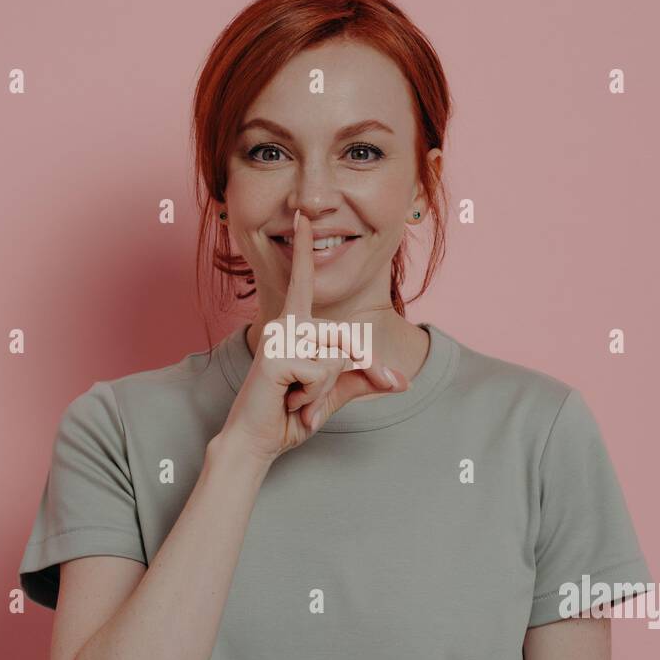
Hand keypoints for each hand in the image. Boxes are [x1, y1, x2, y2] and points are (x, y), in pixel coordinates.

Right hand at [217, 209, 410, 465]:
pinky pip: (325, 373)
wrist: (255, 443)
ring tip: (293, 400)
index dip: (305, 249)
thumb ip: (362, 380)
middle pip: (348, 340)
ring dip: (323, 392)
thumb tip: (403, 381)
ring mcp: (279, 338)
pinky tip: (287, 402)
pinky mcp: (277, 357)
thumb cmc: (288, 417)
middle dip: (351, 376)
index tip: (302, 216)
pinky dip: (314, 398)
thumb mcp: (332, 395)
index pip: (304, 282)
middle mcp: (285, 325)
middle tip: (309, 405)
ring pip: (339, 358)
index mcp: (294, 326)